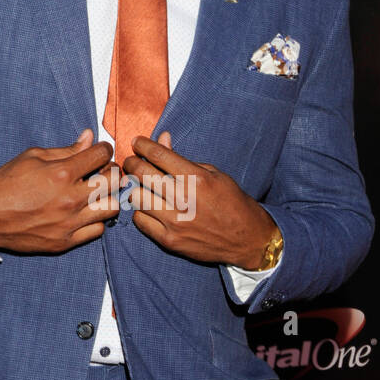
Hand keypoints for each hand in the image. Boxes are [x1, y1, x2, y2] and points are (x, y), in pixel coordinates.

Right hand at [0, 128, 120, 252]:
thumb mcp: (33, 157)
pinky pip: (98, 231)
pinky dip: (96, 220)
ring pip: (112, 208)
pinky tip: (86, 213)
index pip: (102, 155)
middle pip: (115, 182)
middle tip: (103, 171)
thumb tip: (90, 137)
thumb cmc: (7, 182)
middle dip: (112, 171)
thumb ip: (66, 150)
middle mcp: (70, 199)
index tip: (100, 151)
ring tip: (97, 194)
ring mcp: (69, 223)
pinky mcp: (65, 242)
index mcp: (62, 173)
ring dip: (108, 198)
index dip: (104, 149)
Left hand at [122, 132, 277, 267]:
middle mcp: (183, 199)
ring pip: (135, 197)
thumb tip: (162, 139)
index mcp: (196, 178)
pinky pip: (140, 221)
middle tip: (131, 162)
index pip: (158, 154)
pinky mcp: (170, 240)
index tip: (136, 142)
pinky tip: (148, 208)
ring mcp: (175, 221)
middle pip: (141, 173)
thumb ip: (184, 158)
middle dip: (132, 163)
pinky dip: (141, 211)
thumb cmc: (232, 202)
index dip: (142, 145)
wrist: (248, 240)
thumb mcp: (214, 174)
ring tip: (139, 186)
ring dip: (134, 188)